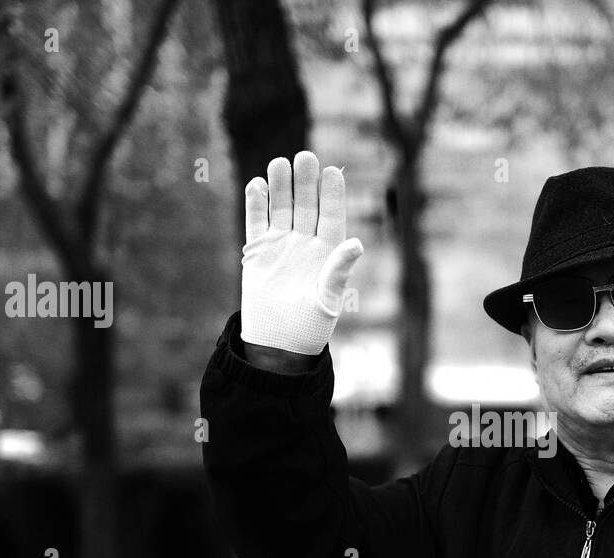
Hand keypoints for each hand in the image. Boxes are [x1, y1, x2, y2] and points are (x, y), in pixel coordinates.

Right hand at [240, 151, 363, 355]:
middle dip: (305, 183)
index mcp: (329, 253)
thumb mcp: (328, 299)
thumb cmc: (310, 327)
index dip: (332, 195)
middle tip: (305, 157)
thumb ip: (339, 270)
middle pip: (306, 206)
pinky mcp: (257, 252)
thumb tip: (357, 243)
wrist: (277, 344)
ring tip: (279, 163)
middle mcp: (306, 244)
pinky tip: (257, 185)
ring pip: (281, 208)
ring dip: (281, 187)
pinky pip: (257, 222)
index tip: (333, 172)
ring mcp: (281, 246)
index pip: (332, 216)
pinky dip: (256, 205)